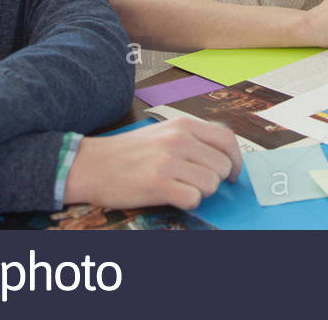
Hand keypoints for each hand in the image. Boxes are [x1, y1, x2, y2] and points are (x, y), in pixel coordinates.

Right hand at [63, 117, 241, 209]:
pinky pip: (193, 198)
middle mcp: (179, 139)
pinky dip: (188, 202)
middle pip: (223, 165)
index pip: (227, 139)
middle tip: (197, 184)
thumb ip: (191, 138)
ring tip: (180, 188)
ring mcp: (169, 161)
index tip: (232, 173)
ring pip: (211, 184)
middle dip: (215, 180)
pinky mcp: (158, 184)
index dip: (236, 159)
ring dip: (200, 192)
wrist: (91, 164)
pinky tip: (172, 196)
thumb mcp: (162, 132)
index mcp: (182, 125)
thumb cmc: (127, 152)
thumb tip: (222, 156)